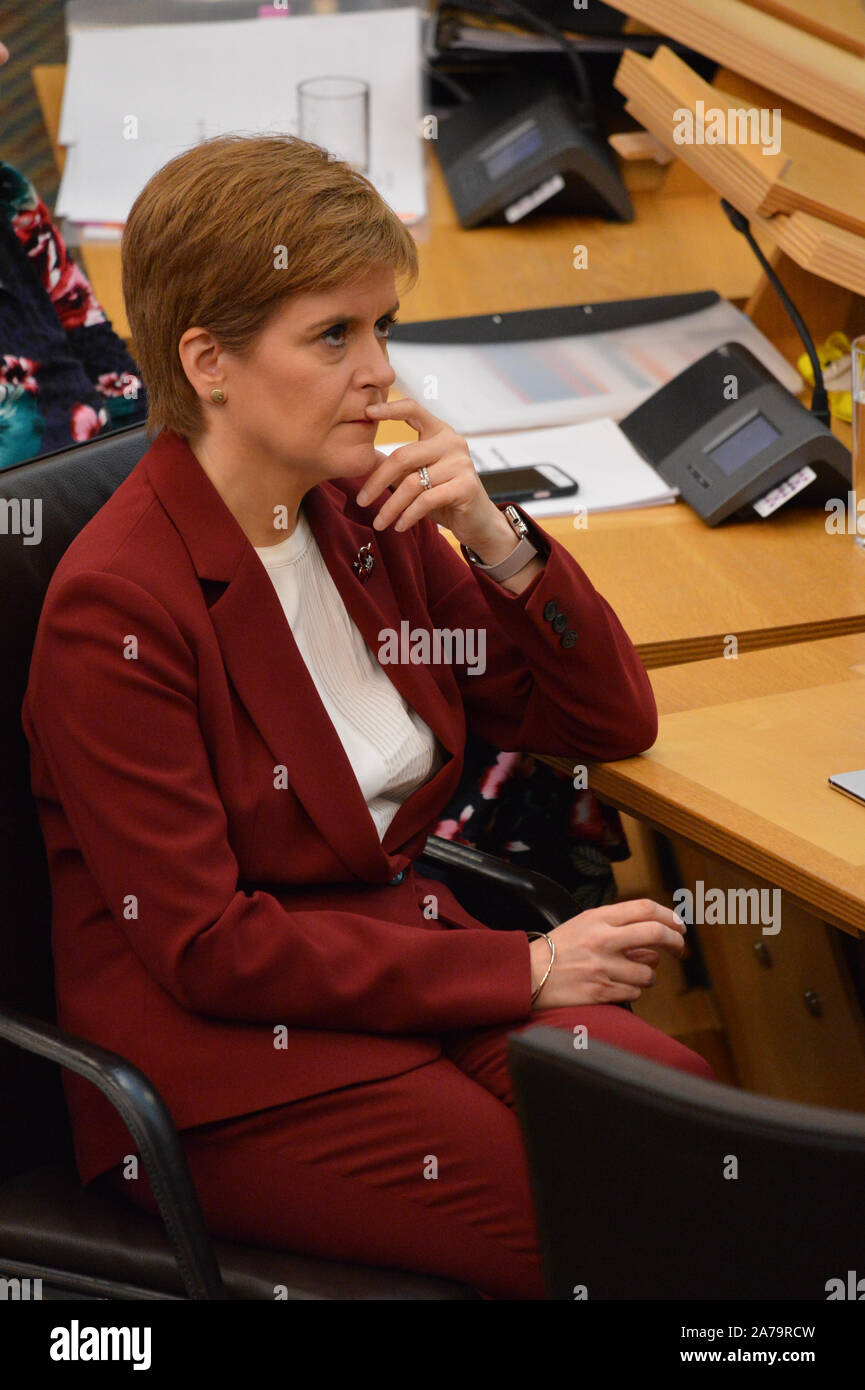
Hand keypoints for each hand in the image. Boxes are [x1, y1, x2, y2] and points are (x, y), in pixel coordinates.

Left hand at [355, 396, 510, 554]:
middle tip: (361, 501)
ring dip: (391, 507)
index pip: (413, 409)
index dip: (389, 409)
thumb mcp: (417, 476)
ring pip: (412, 483)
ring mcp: (461, 463)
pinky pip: (427, 500)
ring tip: (379, 523)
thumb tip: (362, 457)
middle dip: (377, 481)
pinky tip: (399, 526)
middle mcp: (452, 442)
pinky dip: (409, 515)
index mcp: (438, 431)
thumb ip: (396, 465)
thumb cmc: (443, 497)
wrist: (477, 522)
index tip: (366, 412)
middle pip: (403, 456)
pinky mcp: (466, 486)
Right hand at [529, 898, 686, 1008]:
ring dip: (647, 974)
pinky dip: (632, 990)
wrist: (528, 974)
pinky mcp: (602, 991)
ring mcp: (603, 967)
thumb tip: (656, 930)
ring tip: (631, 972)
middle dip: (675, 942)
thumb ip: (617, 922)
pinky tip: (617, 985)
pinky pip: (635, 992)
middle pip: (656, 934)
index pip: (646, 909)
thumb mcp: (584, 923)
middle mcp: (603, 940)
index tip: (679, 926)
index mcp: (599, 918)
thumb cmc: (558, 948)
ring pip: (649, 971)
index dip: (670, 916)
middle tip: (679, 948)